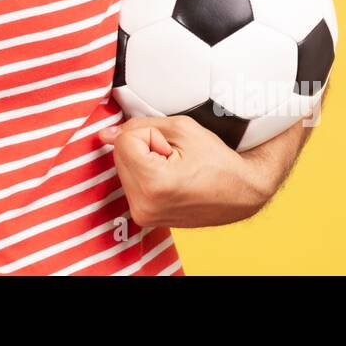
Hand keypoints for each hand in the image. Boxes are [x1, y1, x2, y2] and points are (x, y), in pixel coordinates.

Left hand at [98, 113, 310, 228]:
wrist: (241, 193)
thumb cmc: (217, 159)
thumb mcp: (181, 128)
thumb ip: (139, 126)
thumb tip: (104, 135)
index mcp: (154, 184)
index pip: (123, 140)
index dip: (148, 134)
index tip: (172, 147)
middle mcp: (144, 205)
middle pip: (119, 155)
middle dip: (142, 147)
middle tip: (173, 156)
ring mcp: (143, 215)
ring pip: (122, 168)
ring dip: (142, 160)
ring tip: (172, 168)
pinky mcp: (144, 218)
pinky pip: (129, 183)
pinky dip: (143, 174)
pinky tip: (166, 178)